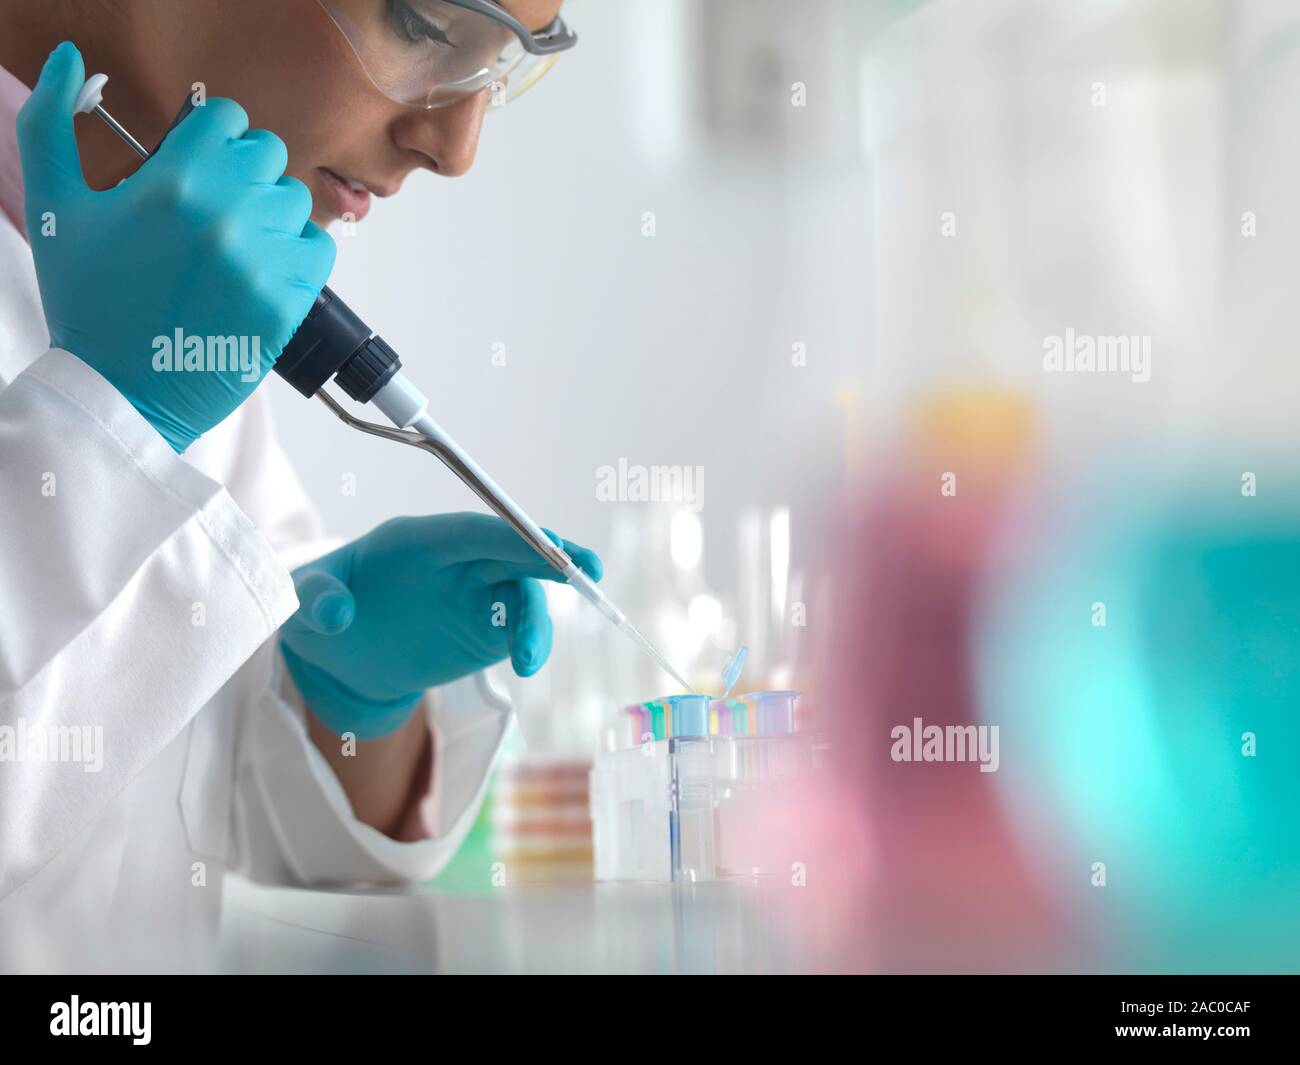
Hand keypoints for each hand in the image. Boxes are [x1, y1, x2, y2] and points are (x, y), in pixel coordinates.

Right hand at [16, 42, 334, 452]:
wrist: (120, 392)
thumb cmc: (90, 303)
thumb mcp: (56, 210)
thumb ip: (51, 127)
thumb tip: (71, 63)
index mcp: (172, 183)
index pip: (227, 117)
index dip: (212, 139)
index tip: (198, 167)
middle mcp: (225, 214)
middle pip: (267, 155)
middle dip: (241, 174)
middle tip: (211, 213)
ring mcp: (261, 260)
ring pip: (294, 201)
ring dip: (269, 215)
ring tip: (231, 247)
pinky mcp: (287, 301)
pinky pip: (318, 248)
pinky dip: (296, 254)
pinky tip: (259, 271)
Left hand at [279, 513, 603, 738]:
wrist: (340, 655)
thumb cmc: (317, 609)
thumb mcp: (299, 603)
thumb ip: (315, 599)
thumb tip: (335, 613)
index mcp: (414, 540)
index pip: (469, 530)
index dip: (510, 534)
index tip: (544, 545)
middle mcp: (454, 559)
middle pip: (511, 550)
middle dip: (550, 556)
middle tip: (586, 572)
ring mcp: (475, 591)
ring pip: (523, 592)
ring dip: (538, 618)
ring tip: (530, 659)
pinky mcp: (486, 626)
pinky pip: (519, 627)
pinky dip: (531, 640)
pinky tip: (528, 663)